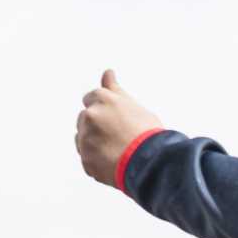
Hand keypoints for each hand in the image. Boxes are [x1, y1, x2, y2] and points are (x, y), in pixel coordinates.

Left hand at [76, 69, 162, 185]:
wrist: (153, 162)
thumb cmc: (148, 133)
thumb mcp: (133, 106)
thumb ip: (115, 90)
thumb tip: (107, 72)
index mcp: (102, 98)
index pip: (91, 99)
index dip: (105, 111)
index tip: (116, 121)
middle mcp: (90, 114)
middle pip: (86, 119)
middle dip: (98, 127)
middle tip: (120, 138)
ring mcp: (86, 137)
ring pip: (83, 139)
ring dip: (95, 145)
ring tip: (118, 153)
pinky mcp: (86, 158)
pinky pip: (87, 160)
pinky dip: (97, 163)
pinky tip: (115, 164)